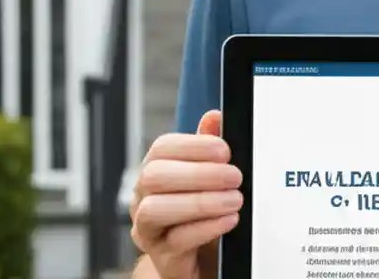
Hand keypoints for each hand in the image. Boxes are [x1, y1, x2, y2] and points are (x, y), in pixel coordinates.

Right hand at [130, 110, 243, 278]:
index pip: (162, 149)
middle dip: (199, 173)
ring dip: (200, 202)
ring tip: (234, 200)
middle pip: (154, 177)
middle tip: (235, 176)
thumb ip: (209, 149)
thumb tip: (214, 117)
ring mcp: (148, 228)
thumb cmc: (202, 214)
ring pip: (155, 209)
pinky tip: (228, 219)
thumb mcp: (209, 179)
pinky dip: (205, 227)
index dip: (193, 145)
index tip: (224, 150)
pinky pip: (175, 241)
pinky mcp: (161, 256)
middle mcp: (143, 197)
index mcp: (155, 171)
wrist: (200, 260)